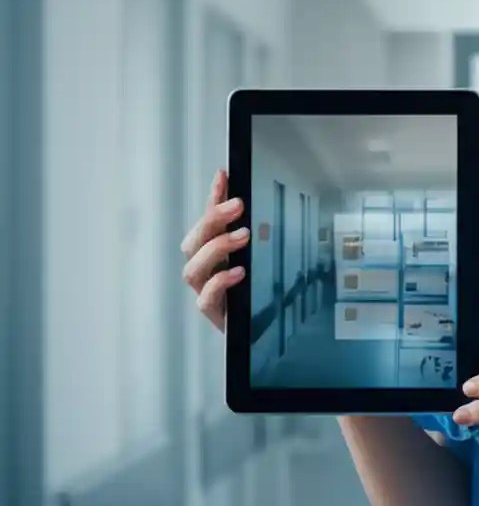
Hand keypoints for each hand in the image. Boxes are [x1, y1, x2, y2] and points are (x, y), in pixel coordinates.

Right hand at [181, 170, 247, 331]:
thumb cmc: (252, 291)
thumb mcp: (256, 257)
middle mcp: (203, 269)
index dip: (212, 197)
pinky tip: (238, 272)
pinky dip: (219, 282)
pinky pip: (205, 298)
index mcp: (211, 253)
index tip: (223, 175)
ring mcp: (204, 291)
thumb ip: (249, 231)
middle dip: (212, 220)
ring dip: (216, 248)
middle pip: (192, 242)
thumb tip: (250, 199)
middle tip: (238, 206)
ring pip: (192, 268)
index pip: (206, 220)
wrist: (258, 330)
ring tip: (243, 236)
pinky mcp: (213, 312)